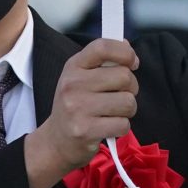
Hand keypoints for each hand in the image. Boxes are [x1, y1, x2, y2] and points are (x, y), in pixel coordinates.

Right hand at [22, 41, 139, 187]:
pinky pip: (123, 124)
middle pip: (124, 77)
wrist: (56, 142)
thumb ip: (103, 62)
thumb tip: (127, 46)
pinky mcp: (86, 130)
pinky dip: (121, 127)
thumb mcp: (81, 78)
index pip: (103, 47)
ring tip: (113, 113)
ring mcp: (78, 108)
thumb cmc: (75, 106)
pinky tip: (108, 128)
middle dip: (131, 88)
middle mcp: (73, 84)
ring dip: (128, 110)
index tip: (132, 62)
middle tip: (120, 96)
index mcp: (73, 66)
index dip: (125, 52)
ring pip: (127, 102)